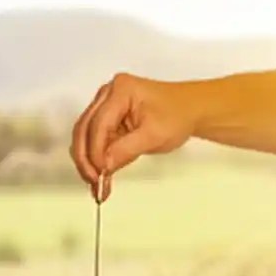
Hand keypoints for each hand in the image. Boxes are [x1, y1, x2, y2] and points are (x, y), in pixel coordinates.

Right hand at [70, 73, 195, 200]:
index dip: (95, 152)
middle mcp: (108, 95)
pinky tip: (101, 178)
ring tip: (97, 185)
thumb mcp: (154, 135)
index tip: (99, 173)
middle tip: (93, 181)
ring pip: (86, 137)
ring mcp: (107, 107)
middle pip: (84, 129)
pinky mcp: (110, 120)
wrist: (190, 110)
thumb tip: (104, 165)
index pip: (98, 124)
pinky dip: (98, 160)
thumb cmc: (178, 114)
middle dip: (86, 158)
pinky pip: (97, 142)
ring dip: (89, 162)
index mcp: (120, 90)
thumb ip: (126, 150)